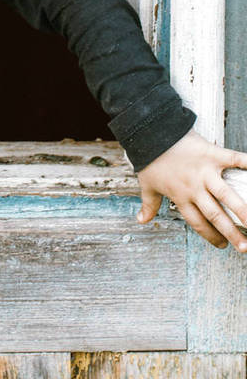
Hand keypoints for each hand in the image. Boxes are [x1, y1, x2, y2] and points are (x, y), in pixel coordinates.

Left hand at [136, 129, 246, 250]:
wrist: (150, 131)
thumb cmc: (150, 159)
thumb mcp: (147, 185)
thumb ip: (149, 205)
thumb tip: (141, 220)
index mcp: (180, 197)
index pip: (198, 223)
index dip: (211, 237)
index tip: (223, 246)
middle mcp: (194, 188)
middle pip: (215, 215)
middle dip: (231, 233)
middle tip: (244, 247)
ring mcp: (205, 171)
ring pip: (227, 195)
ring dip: (243, 211)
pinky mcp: (212, 154)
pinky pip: (234, 159)